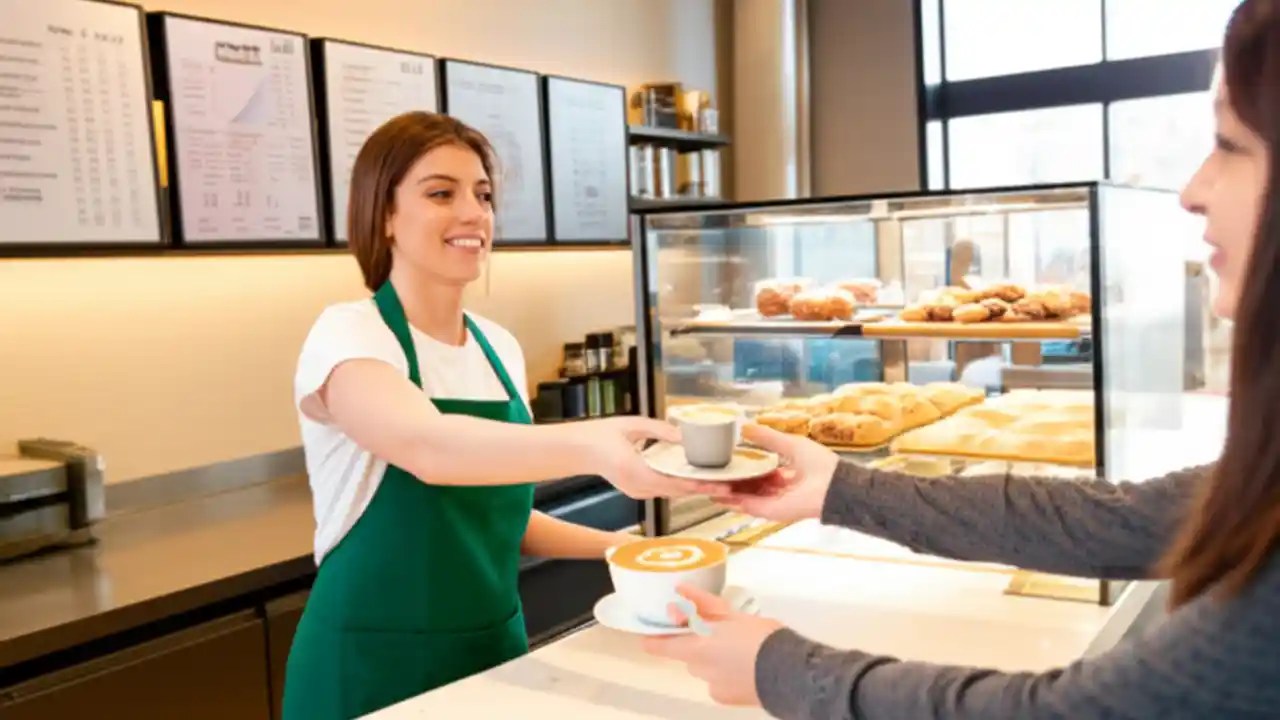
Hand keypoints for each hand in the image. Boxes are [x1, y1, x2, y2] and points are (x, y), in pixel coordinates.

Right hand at [577, 416, 731, 500]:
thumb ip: (658, 430)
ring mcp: (636, 491)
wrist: (578, 449)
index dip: (698, 485)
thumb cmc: (601, 434)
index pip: (673, 483)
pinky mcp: (637, 490)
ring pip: (671, 493)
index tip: (719, 485)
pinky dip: (681, 486)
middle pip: (677, 492)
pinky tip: (696, 480)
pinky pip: (664, 490)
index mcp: (634, 471)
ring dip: (694, 489)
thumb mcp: (631, 425)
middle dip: (703, 489)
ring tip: (719, 484)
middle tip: (729, 485)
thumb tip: (684, 435)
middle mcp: (637, 487)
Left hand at [641, 584, 784, 706]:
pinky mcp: (723, 697)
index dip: (653, 637)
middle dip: (698, 641)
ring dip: (712, 657)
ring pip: (704, 667)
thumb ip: (703, 604)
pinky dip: (724, 673)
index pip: (658, 645)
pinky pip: (716, 681)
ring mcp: (710, 685)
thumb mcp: (732, 615)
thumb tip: (680, 590)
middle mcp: (698, 669)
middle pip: (687, 652)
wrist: (789, 672)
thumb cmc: (761, 637)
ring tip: (737, 648)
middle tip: (718, 630)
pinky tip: (742, 667)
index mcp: (696, 647)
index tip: (653, 630)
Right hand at [719, 423, 839, 521]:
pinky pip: (746, 506)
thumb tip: (745, 426)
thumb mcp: (790, 444)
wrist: (834, 486)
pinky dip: (732, 501)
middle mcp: (777, 490)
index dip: (741, 467)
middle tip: (709, 473)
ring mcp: (773, 502)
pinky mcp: (771, 511)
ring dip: (726, 490)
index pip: (758, 473)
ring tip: (706, 483)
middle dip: (729, 480)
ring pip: (743, 497)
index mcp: (785, 475)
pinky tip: (717, 493)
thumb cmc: (820, 465)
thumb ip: (768, 437)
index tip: (724, 460)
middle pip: (747, 486)